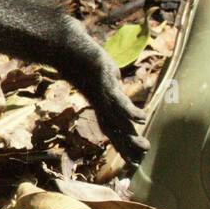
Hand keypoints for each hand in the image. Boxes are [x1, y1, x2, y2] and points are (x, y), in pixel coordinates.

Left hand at [81, 47, 148, 163]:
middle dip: (126, 146)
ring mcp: (101, 93)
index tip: (132, 160)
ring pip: (117, 118)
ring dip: (129, 134)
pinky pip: (117, 99)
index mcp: (100, 104)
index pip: (112, 128)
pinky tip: (142, 118)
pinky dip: (129, 110)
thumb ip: (111, 88)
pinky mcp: (103, 81)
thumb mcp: (102, 78)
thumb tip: (119, 92)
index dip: (122, 143)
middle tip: (138, 162)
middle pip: (114, 128)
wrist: (66, 47)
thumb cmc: (84, 61)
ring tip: (144, 146)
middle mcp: (100, 102)